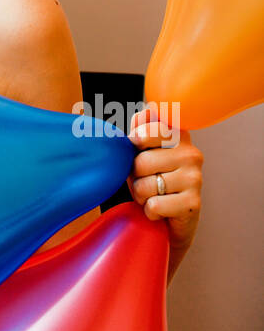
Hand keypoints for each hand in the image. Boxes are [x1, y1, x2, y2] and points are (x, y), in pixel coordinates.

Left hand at [128, 102, 202, 258]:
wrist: (169, 219)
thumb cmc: (152, 180)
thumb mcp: (141, 153)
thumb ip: (141, 131)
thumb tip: (146, 110)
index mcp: (179, 136)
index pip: (151, 128)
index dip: (136, 141)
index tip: (136, 147)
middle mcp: (192, 153)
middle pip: (141, 162)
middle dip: (135, 177)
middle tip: (145, 181)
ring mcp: (195, 178)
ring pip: (145, 185)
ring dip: (141, 196)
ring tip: (153, 195)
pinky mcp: (193, 203)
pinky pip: (154, 205)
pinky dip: (150, 211)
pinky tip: (161, 210)